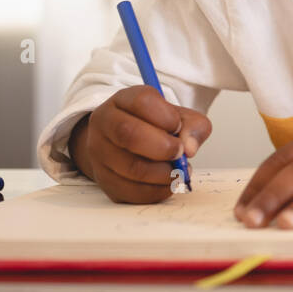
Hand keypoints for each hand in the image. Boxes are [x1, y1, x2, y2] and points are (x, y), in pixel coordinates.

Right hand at [74, 85, 211, 203]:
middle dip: (163, 147)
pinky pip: (131, 191)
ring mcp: (99, 153)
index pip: (142, 101)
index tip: (178, 126)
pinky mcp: (104, 181)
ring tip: (178, 170)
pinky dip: (157, 190)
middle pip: (129, 134)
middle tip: (179, 152)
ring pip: (130, 167)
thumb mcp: (178, 117)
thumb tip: (189, 148)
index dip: (166, 116)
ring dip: (163, 173)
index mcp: (123, 100)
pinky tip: (167, 182)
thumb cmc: (155, 127)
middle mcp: (105, 123)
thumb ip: (193, 126)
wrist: (125, 145)